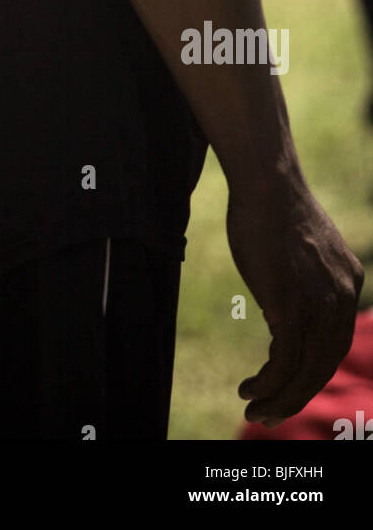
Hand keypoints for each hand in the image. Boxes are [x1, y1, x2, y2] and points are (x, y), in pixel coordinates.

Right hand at [227, 178, 363, 426]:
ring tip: (254, 410)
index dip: (310, 372)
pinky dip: (268, 383)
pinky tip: (250, 389)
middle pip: (324, 365)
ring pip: (304, 371)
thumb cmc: (271, 209)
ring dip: (279, 399)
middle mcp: (341, 298)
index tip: (287, 388)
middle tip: (269, 416)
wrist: (266, 183)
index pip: (334, 343)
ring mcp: (318, 303)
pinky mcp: (290, 305)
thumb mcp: (301, 250)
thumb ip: (304, 281)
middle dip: (296, 397)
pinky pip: (283, 361)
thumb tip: (282, 313)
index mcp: (349, 283)